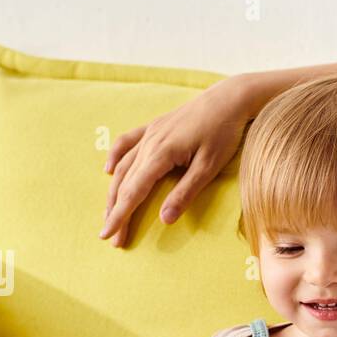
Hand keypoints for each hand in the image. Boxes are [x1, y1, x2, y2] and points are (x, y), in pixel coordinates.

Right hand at [98, 77, 254, 247]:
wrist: (228, 99)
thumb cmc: (223, 133)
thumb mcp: (208, 167)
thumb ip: (185, 193)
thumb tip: (164, 220)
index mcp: (161, 154)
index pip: (133, 192)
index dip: (120, 216)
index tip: (108, 236)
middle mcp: (149, 143)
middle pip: (124, 183)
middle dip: (115, 211)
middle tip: (110, 237)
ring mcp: (149, 133)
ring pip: (122, 166)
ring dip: (113, 191)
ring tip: (108, 213)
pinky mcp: (154, 127)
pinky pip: (126, 143)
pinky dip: (115, 157)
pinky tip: (108, 171)